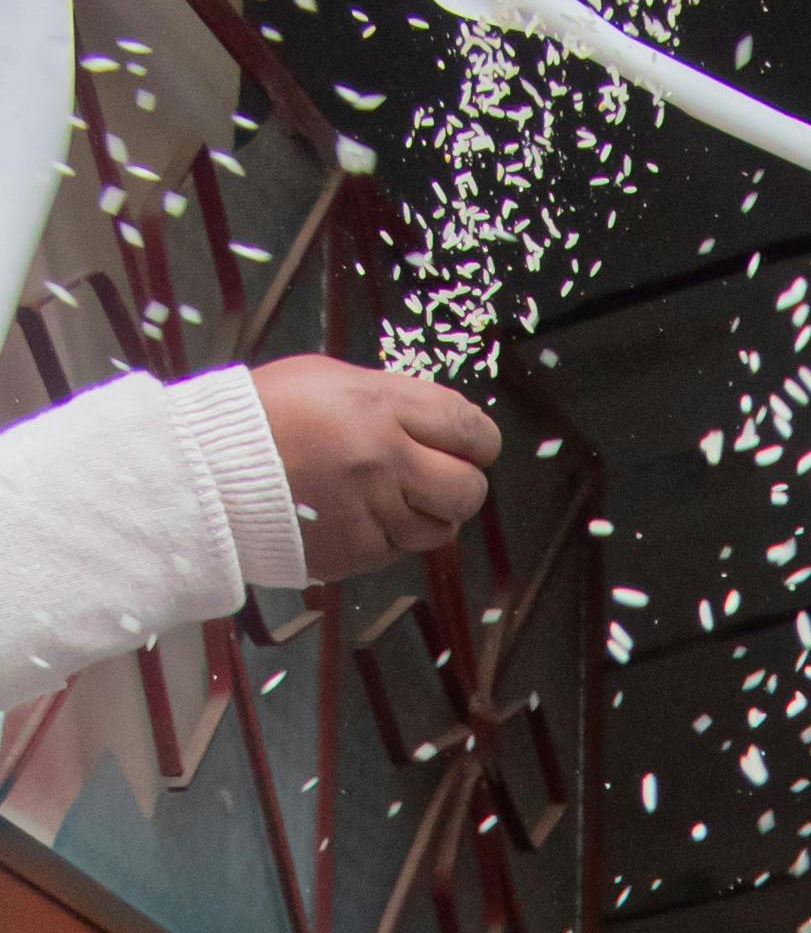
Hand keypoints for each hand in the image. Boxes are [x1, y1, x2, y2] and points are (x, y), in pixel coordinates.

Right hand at [250, 357, 498, 577]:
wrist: (209, 471)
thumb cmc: (265, 415)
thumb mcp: (328, 380)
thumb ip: (390, 402)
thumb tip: (436, 426)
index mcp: (380, 407)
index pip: (468, 428)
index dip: (479, 440)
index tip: (472, 444)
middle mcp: (385, 462)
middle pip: (468, 491)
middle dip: (461, 484)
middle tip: (436, 476)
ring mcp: (373, 513)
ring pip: (440, 530)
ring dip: (425, 515)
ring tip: (389, 495)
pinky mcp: (357, 553)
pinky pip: (398, 550)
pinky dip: (387, 536)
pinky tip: (355, 514)